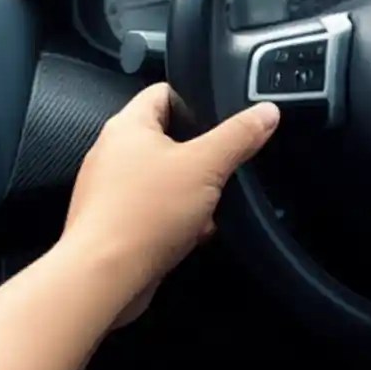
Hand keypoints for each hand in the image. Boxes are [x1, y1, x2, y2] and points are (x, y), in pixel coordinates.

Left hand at [62, 84, 279, 321]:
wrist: (105, 277)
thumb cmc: (143, 215)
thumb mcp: (206, 166)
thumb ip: (239, 135)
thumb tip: (265, 112)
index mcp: (128, 126)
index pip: (163, 92)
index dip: (196, 98)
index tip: (223, 114)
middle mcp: (112, 153)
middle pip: (167, 139)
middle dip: (199, 155)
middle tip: (222, 165)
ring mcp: (110, 190)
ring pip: (163, 179)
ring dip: (191, 192)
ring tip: (208, 206)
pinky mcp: (114, 224)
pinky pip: (153, 211)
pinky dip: (175, 220)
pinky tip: (192, 233)